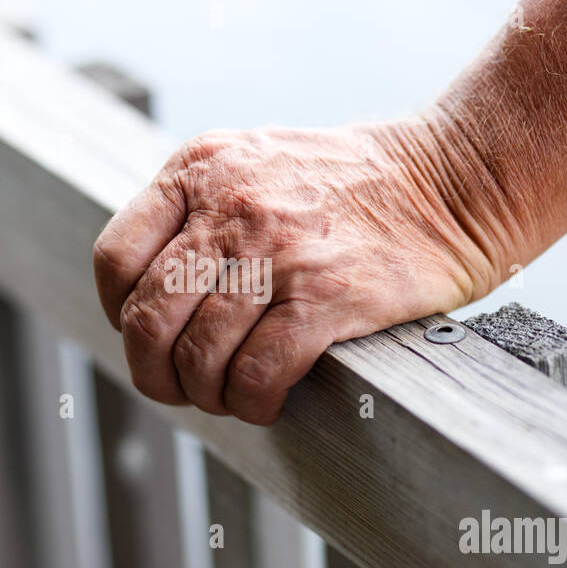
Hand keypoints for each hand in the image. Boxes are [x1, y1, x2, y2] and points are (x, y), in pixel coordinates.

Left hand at [92, 116, 516, 423]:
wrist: (451, 178)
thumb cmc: (352, 184)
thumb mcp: (255, 164)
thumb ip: (200, 209)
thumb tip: (151, 287)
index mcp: (201, 170)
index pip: (115, 260)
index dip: (121, 313)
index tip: (150, 333)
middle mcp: (229, 207)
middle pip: (148, 319)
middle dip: (154, 373)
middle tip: (180, 388)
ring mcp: (278, 251)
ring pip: (199, 356)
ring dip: (207, 395)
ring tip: (232, 395)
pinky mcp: (327, 296)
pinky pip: (258, 374)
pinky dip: (252, 403)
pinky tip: (267, 401)